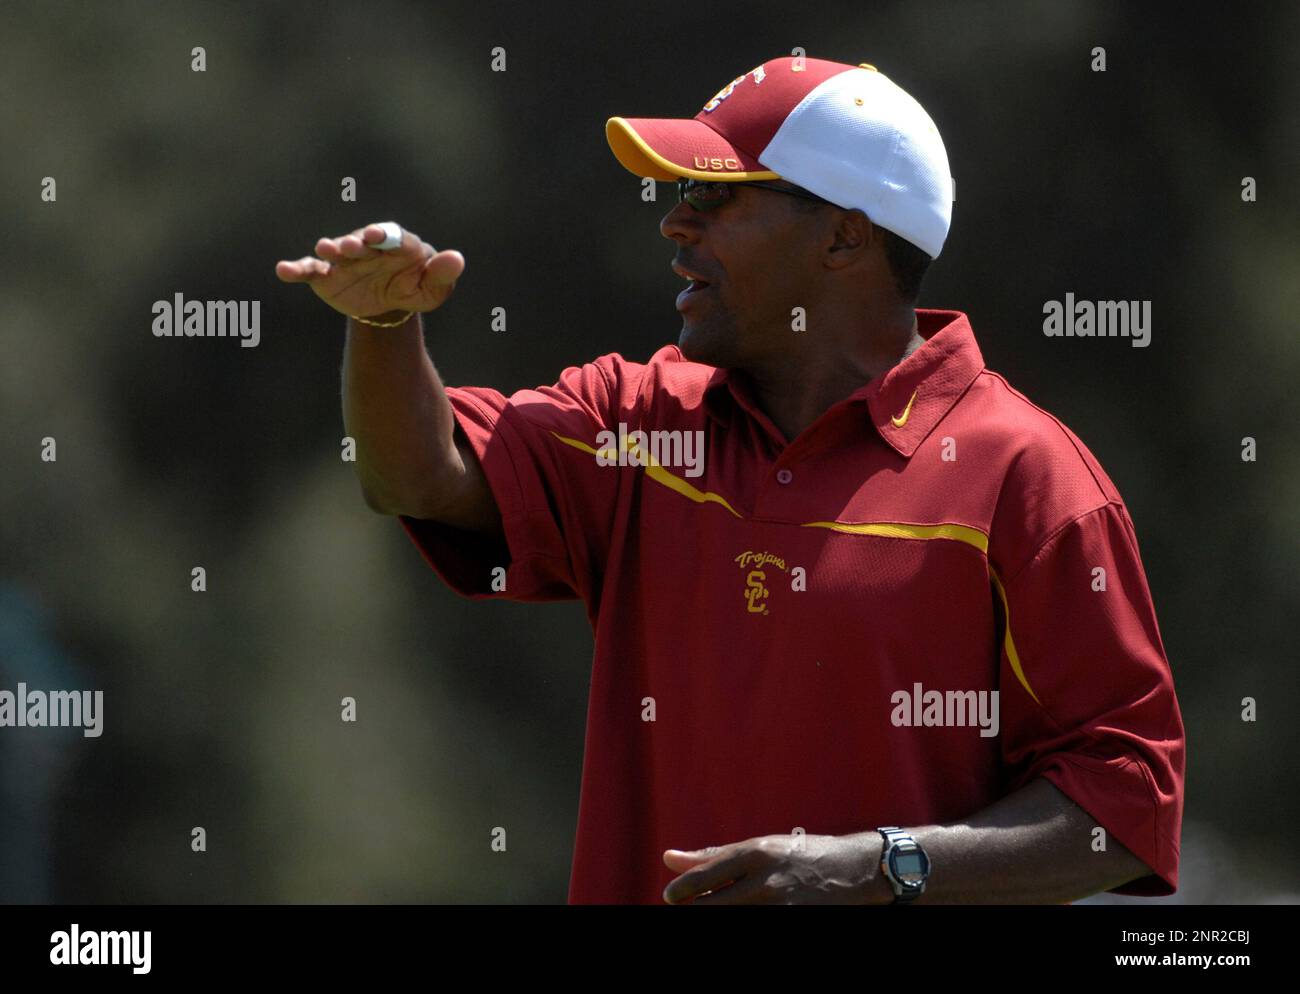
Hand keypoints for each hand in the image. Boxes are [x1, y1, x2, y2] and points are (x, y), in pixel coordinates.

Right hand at [274, 222, 464, 318]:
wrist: (391, 305)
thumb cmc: (418, 288)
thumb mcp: (434, 288)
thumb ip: (444, 273)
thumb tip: (457, 259)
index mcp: (396, 243)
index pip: (391, 236)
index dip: (384, 235)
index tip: (378, 236)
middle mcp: (367, 246)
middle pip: (360, 241)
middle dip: (354, 243)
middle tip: (349, 246)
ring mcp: (345, 259)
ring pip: (335, 252)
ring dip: (329, 250)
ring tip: (324, 250)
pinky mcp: (327, 275)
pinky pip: (310, 270)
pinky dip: (296, 269)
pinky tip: (283, 270)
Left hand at [662, 832, 889, 904]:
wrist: (855, 871)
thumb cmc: (800, 855)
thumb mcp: (759, 847)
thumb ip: (714, 855)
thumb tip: (668, 858)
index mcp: (755, 853)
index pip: (705, 875)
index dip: (681, 890)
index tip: (670, 897)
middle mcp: (766, 880)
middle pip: (712, 905)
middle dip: (695, 909)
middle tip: (691, 908)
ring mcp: (780, 907)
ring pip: (731, 918)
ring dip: (718, 915)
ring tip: (720, 907)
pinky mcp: (793, 922)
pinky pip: (754, 928)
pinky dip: (744, 921)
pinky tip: (745, 914)